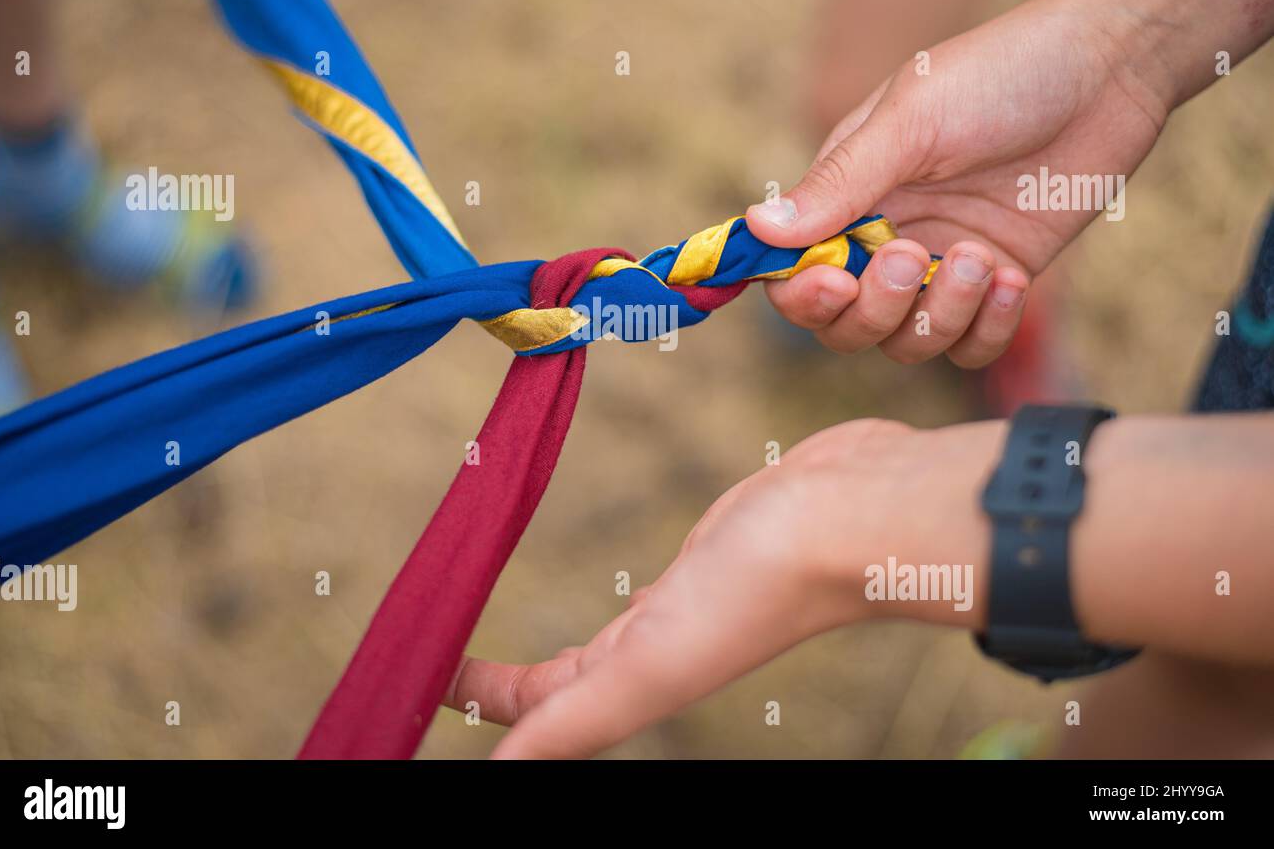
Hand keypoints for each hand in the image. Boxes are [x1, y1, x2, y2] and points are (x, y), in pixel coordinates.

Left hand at [445, 418, 999, 757]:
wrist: (856, 513)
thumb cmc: (763, 590)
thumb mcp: (650, 662)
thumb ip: (574, 718)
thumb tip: (498, 778)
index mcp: (642, 674)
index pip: (544, 705)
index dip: (487, 697)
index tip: (433, 676)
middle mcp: (662, 642)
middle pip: (570, 676)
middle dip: (513, 677)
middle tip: (456, 647)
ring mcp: (693, 594)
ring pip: (611, 631)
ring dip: (567, 639)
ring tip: (533, 625)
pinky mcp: (719, 543)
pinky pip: (657, 577)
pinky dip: (625, 588)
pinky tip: (632, 583)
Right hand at [749, 0, 1170, 365]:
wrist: (1106, 65)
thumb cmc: (998, 73)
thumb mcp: (910, 123)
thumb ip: (838, 184)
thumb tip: (756, 228)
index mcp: (848, 196)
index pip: (794, 273)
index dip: (803, 294)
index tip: (835, 281)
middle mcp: (887, 237)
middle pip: (846, 324)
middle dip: (874, 309)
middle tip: (913, 258)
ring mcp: (943, 264)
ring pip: (909, 342)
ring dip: (939, 315)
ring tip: (980, 259)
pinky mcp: (999, 280)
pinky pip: (973, 345)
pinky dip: (989, 328)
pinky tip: (1013, 278)